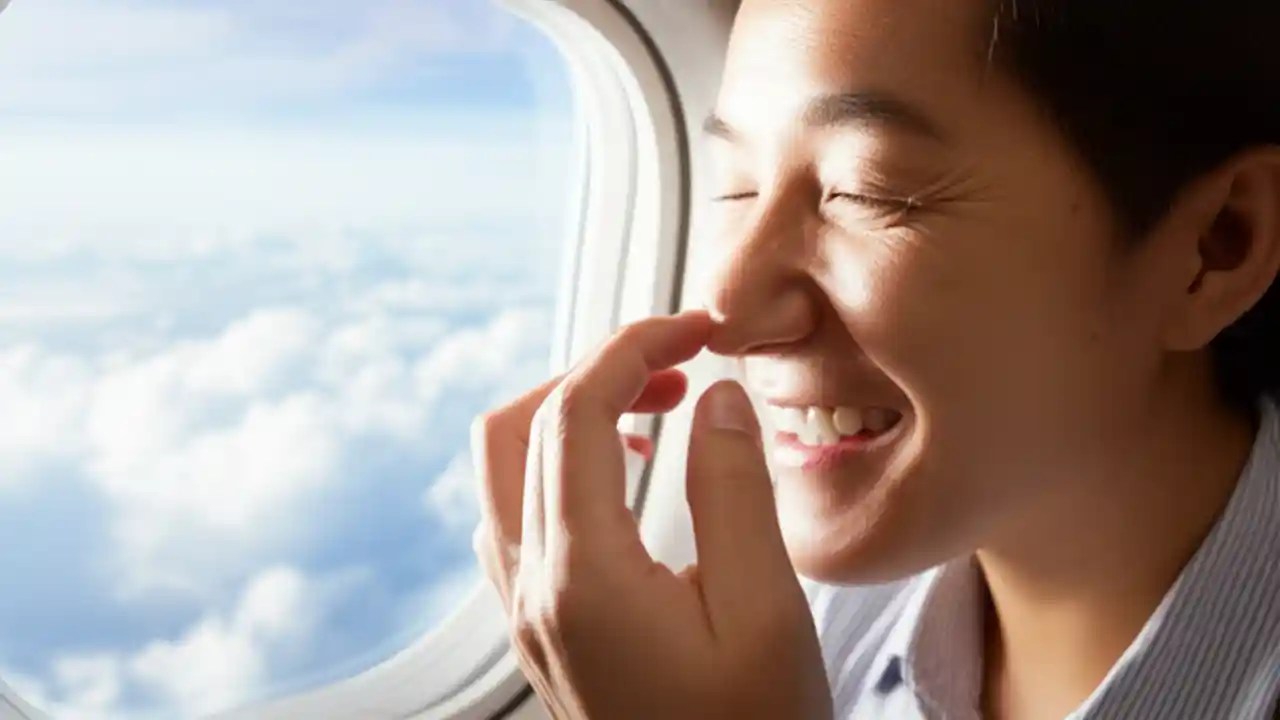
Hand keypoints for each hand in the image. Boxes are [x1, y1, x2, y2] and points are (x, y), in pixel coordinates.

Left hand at [471, 310, 831, 719]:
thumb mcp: (765, 610)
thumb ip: (733, 490)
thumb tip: (714, 397)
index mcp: (583, 575)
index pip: (578, 412)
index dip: (635, 346)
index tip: (699, 327)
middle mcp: (532, 589)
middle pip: (518, 427)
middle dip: (593, 369)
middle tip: (678, 361)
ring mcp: (526, 614)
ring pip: (505, 470)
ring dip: (569, 415)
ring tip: (656, 406)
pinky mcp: (541, 631)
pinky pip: (515, 517)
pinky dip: (558, 468)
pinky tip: (623, 477)